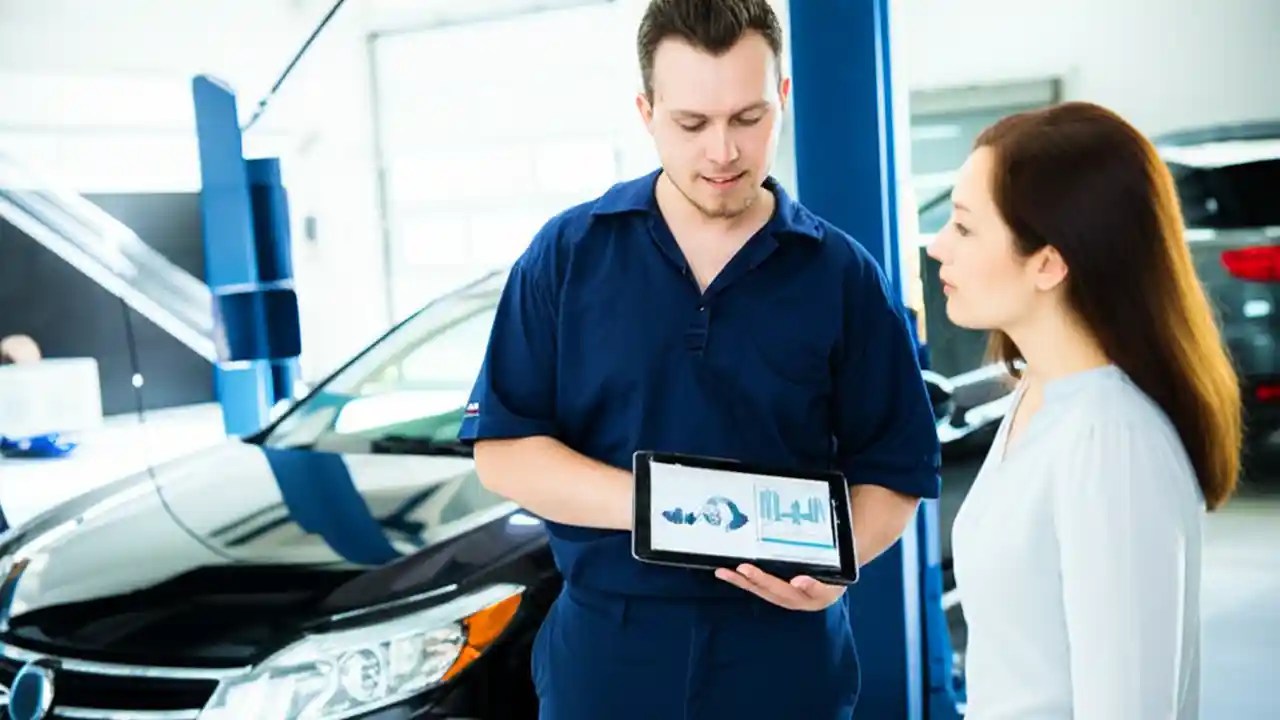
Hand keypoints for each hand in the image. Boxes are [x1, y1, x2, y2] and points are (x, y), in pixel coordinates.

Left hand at [714, 564, 845, 610]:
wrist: (833, 577)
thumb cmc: (837, 567)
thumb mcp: (842, 565)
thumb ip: (833, 559)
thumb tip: (811, 569)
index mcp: (823, 594)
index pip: (817, 591)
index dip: (808, 586)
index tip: (799, 581)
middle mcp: (803, 600)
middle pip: (781, 592)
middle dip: (761, 580)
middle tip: (744, 569)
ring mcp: (787, 597)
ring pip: (764, 591)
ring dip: (743, 582)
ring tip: (724, 572)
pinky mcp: (775, 592)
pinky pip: (757, 588)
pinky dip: (741, 581)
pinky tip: (726, 572)